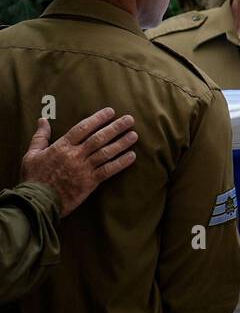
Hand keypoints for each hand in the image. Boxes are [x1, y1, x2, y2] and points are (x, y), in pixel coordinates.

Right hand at [21, 109, 137, 217]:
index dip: (98, 119)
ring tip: (134, 135)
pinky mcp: (89, 183)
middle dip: (115, 127)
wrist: (37, 201)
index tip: (110, 112)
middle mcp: (74, 155)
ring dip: (121, 143)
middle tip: (130, 119)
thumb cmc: (34, 177)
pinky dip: (121, 163)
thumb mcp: (31, 154)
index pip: (83, 128)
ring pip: (106, 153)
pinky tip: (132, 156)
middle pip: (98, 138)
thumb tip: (43, 120)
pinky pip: (108, 170)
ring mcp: (83, 169)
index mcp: (61, 147)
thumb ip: (40, 136)